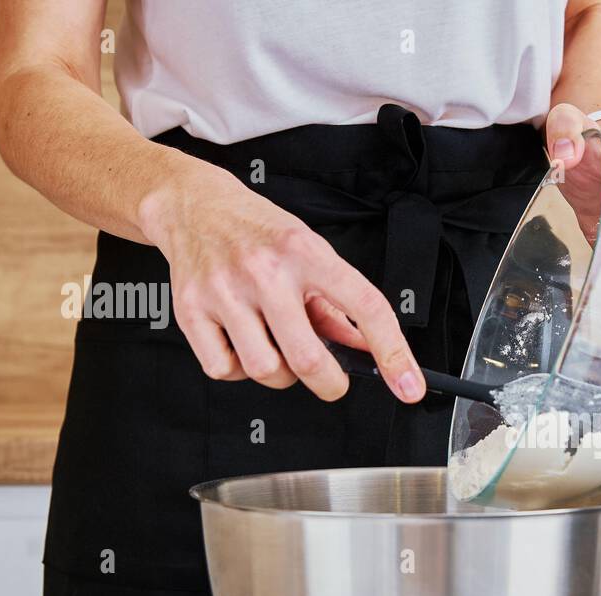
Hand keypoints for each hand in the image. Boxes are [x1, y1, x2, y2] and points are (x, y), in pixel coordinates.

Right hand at [138, 164, 425, 402]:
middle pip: (308, 358)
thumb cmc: (258, 231)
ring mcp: (225, 291)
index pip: (366, 308)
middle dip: (330, 383)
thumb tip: (367, 352)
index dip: (393, 354)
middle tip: (332, 380)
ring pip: (266, 370)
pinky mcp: (191, 309)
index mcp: (306, 253)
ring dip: (281, 375)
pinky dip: (238, 370)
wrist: (194, 204)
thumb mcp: (310, 253)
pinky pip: (223, 369)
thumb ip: (338, 306)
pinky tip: (243, 345)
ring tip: (278, 349)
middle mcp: (266, 271)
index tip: (409, 386)